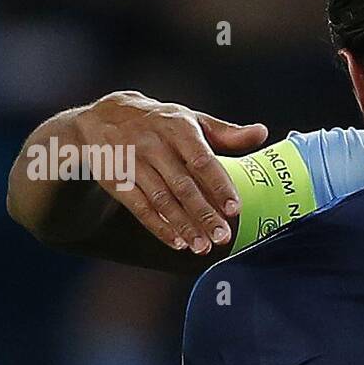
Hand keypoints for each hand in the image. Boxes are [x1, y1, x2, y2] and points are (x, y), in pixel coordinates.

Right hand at [72, 91, 267, 253]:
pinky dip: (158, 226)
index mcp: (178, 128)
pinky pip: (139, 207)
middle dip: (204, 214)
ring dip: (183, 226)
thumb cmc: (159, 123)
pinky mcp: (116, 180)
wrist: (103, 118)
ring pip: (161, 200)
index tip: (234, 208)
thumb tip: (260, 133)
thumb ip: (226, 132)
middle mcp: (154, 145)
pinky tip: (176, 241)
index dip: (219, 186)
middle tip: (223, 236)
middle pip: (182, 185)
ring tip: (202, 246)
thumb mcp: (190, 119)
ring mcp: (133, 163)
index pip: (202, 160)